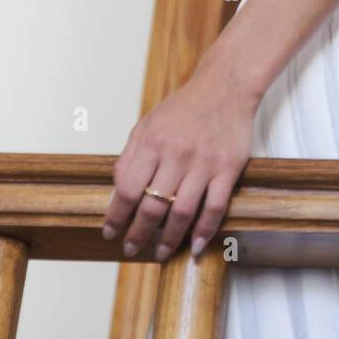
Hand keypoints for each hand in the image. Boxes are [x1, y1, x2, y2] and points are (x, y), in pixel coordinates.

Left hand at [102, 64, 257, 261]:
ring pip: (182, 211)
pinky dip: (204, 229)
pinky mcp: (228, 168)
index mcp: (152, 143)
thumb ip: (130, 156)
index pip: (128, 189)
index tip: (110, 232)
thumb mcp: (147, 124)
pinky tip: (195, 244)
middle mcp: (177, 154)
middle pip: (152, 205)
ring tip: (160, 252)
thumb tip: (117, 191)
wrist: (225, 87)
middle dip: (139, 233)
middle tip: (132, 249)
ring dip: (169, 238)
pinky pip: (215, 206)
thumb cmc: (184, 108)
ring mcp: (204, 162)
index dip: (116, 216)